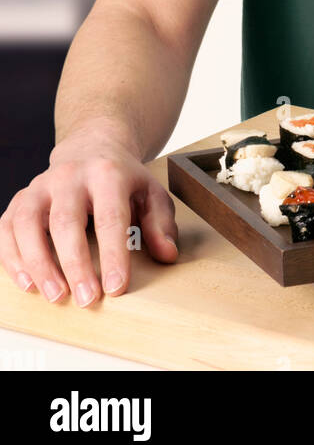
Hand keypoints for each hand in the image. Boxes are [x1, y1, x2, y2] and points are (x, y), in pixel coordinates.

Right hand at [0, 125, 177, 306]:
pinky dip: (12, 257)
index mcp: (107, 173)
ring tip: (54, 295)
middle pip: (66, 221)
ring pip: (28, 223)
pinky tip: (28, 282)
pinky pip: (7, 227)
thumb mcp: (150, 192)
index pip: (110, 216)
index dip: (113, 254)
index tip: (116, 288)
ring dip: (39, 263)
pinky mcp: (22, 198)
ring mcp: (41, 185)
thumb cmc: (122, 178)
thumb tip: (167, 253)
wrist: (92, 146)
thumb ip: (160, 223)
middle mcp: (70, 175)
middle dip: (75, 264)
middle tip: (86, 299)